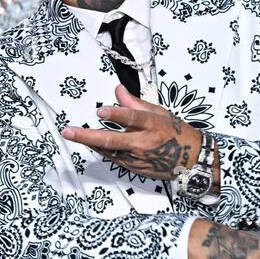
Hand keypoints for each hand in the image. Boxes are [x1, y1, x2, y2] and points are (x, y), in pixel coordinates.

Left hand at [61, 84, 200, 179]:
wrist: (191, 160)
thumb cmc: (176, 133)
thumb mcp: (159, 113)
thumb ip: (135, 104)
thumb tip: (118, 90)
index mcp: (152, 125)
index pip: (133, 118)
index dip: (116, 114)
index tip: (100, 110)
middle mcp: (143, 143)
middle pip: (111, 140)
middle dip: (87, 135)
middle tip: (68, 131)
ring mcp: (136, 158)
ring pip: (107, 150)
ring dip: (89, 142)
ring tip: (71, 134)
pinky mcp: (133, 168)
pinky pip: (112, 157)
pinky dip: (100, 148)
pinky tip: (89, 142)